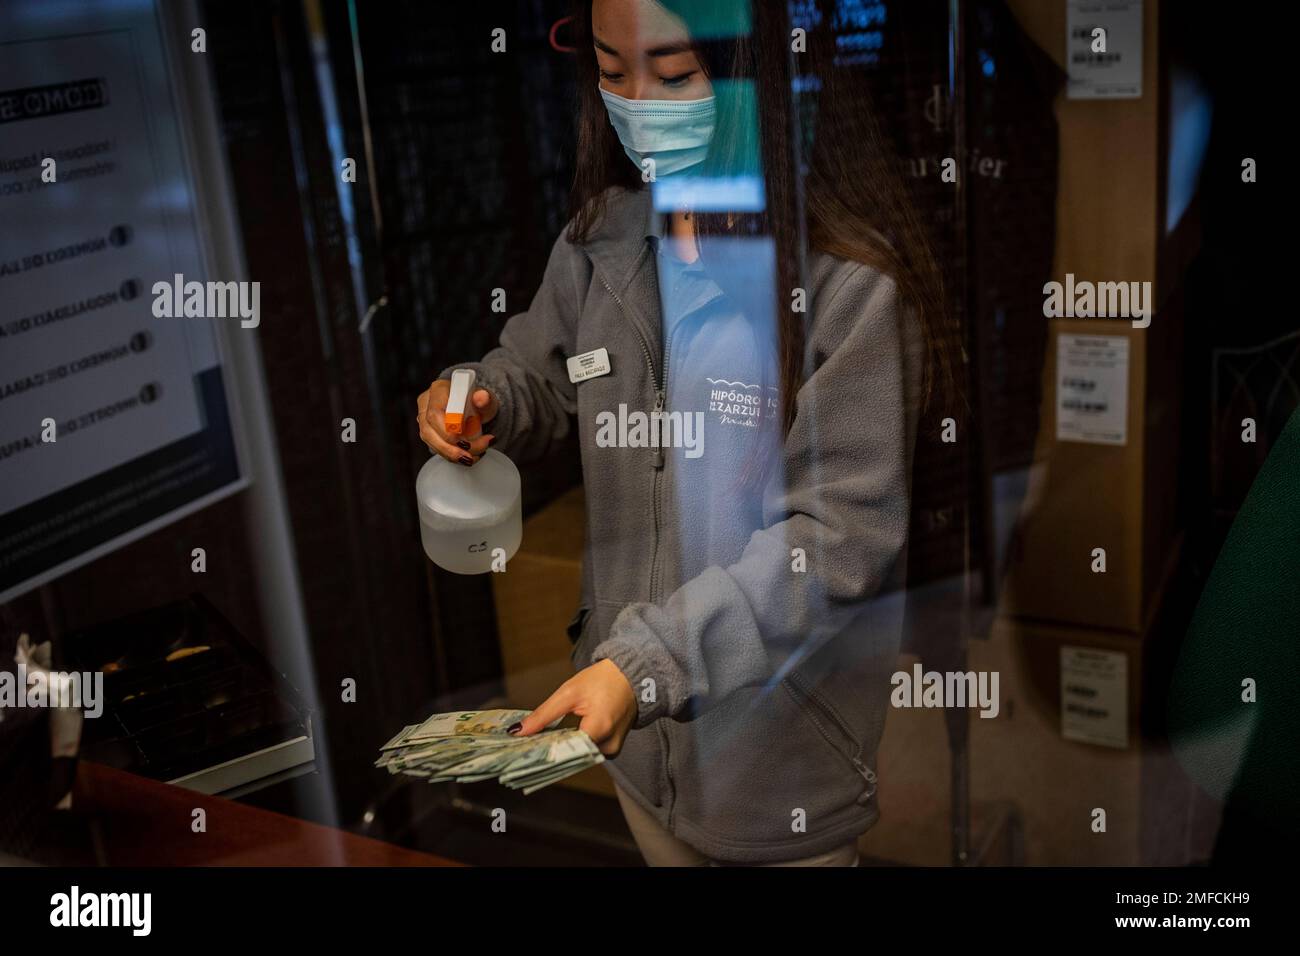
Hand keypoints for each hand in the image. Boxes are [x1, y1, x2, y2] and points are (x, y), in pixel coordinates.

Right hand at [416, 378, 498, 463]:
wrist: (476, 407)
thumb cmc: (477, 401)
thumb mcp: (486, 399)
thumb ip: (485, 399)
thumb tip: (481, 398)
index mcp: (438, 390)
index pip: (435, 413)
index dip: (448, 430)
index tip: (467, 441)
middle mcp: (427, 405)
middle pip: (429, 431)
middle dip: (451, 448)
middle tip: (472, 455)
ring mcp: (425, 420)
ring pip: (431, 442)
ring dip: (453, 454)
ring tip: (474, 457)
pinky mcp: (430, 433)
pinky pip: (437, 447)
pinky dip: (454, 455)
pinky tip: (470, 456)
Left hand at [514, 659, 637, 755]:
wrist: (632, 676)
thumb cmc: (602, 680)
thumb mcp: (569, 693)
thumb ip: (543, 715)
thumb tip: (517, 731)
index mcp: (599, 730)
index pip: (563, 751)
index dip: (541, 751)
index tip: (520, 751)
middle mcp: (608, 747)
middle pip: (570, 757)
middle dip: (548, 750)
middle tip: (525, 745)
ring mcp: (612, 750)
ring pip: (578, 756)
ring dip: (560, 749)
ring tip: (540, 741)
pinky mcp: (612, 749)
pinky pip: (587, 752)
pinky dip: (573, 746)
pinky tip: (559, 739)